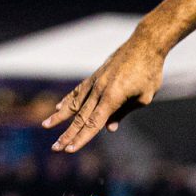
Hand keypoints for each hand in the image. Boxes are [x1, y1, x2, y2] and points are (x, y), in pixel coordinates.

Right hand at [42, 31, 166, 151]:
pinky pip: (78, 90)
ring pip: (74, 103)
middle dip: (67, 134)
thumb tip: (108, 128)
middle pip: (80, 117)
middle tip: (55, 148)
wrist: (145, 45)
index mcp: (112, 97)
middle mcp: (99, 90)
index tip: (69, 150)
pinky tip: (58, 106)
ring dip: (59, 116)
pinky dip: (68, 99)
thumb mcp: (143, 97)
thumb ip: (123, 112)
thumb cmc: (149, 73)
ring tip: (45, 125)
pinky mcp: (96, 76)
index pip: (94, 123)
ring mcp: (95, 82)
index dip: (81, 138)